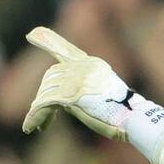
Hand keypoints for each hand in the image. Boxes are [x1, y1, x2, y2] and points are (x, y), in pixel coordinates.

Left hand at [21, 27, 140, 139]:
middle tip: (41, 117)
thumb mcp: (103, 95)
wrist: (134, 119)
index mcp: (91, 64)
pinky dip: (34, 118)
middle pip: (51, 77)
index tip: (32, 34)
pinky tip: (29, 128)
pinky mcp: (69, 95)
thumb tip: (64, 102)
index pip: (66, 49)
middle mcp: (82, 67)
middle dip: (43, 96)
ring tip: (38, 126)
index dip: (48, 41)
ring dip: (39, 111)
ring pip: (45, 92)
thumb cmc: (124, 113)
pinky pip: (43, 105)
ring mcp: (76, 79)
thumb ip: (82, 91)